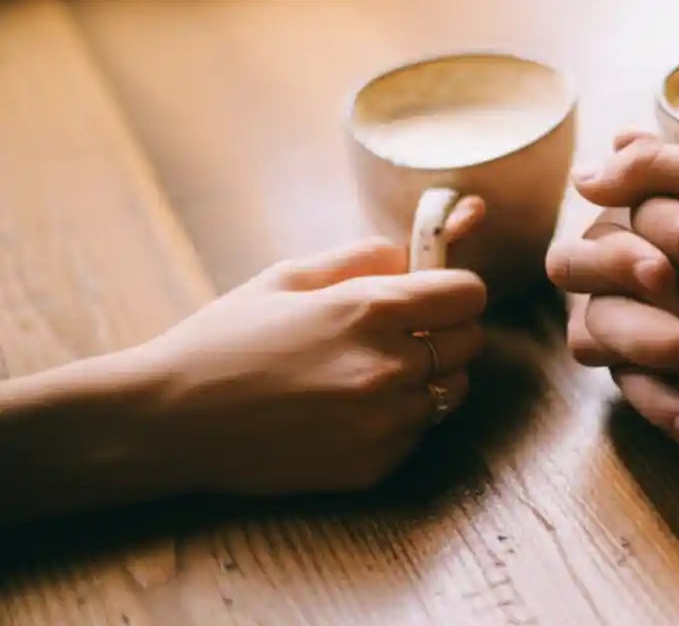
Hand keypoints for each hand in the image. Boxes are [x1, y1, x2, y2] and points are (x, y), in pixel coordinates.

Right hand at [137, 205, 486, 495]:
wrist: (172, 423)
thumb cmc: (226, 340)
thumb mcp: (289, 277)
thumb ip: (363, 257)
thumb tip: (414, 249)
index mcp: (372, 310)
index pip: (470, 294)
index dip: (454, 291)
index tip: (434, 295)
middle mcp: (391, 367)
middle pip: (471, 342)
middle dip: (444, 332)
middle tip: (400, 333)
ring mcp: (387, 423)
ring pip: (452, 390)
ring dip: (428, 378)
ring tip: (371, 372)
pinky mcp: (376, 465)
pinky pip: (419, 433)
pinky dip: (400, 420)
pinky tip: (348, 411)